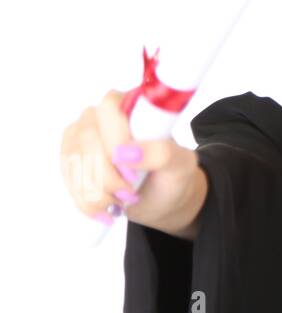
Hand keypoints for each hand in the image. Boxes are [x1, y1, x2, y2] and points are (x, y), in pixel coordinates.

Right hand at [59, 89, 206, 236]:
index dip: (117, 143)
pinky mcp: (69, 161)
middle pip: (87, 141)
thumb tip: (125, 153)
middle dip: (108, 176)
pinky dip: (90, 203)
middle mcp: (99, 115)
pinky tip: (109, 208)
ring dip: (99, 193)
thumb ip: (161, 153)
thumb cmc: (172, 173)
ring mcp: (79, 138)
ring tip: (124, 201)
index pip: (109, 110)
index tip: (133, 174)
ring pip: (75, 165)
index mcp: (131, 104)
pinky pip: (69, 183)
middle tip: (131, 194)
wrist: (160, 196)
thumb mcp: (180, 163)